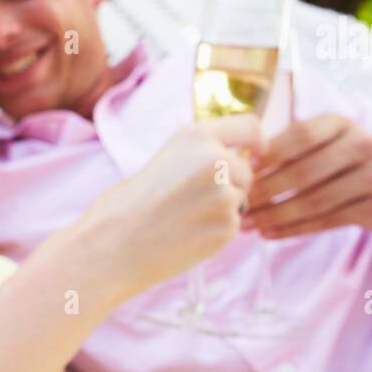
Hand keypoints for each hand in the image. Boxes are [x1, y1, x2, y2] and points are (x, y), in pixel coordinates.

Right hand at [79, 114, 264, 296]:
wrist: (114, 244)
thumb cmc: (129, 204)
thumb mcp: (166, 159)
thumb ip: (201, 154)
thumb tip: (235, 159)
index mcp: (197, 136)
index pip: (250, 127)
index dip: (257, 141)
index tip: (256, 152)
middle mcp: (216, 160)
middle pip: (246, 171)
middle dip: (232, 185)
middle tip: (195, 201)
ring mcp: (224, 194)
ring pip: (240, 200)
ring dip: (221, 210)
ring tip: (183, 219)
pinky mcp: (227, 226)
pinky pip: (232, 226)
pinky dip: (215, 232)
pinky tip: (186, 235)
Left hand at [243, 114, 371, 238]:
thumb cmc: (340, 157)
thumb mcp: (322, 139)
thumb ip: (286, 145)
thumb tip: (238, 159)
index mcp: (341, 123)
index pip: (301, 135)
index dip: (269, 153)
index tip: (242, 169)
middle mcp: (362, 145)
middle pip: (304, 172)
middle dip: (265, 191)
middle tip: (237, 204)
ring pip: (314, 202)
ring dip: (274, 215)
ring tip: (247, 224)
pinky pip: (327, 222)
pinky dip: (293, 229)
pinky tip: (268, 233)